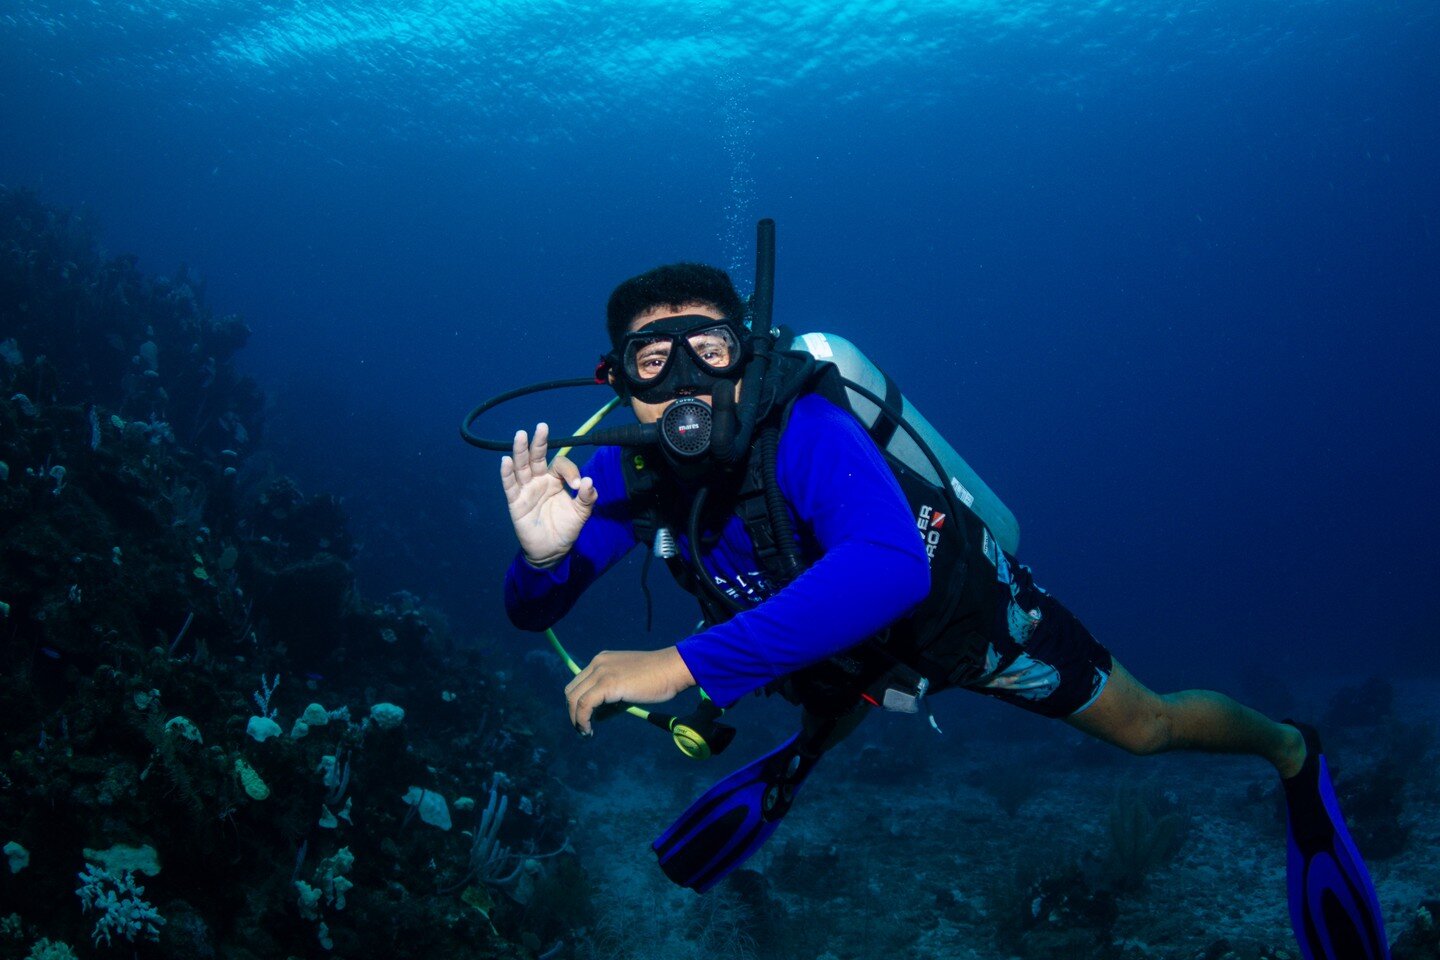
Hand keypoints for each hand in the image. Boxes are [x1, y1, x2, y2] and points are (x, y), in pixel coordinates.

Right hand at [500, 423, 598, 567]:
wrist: (552, 550)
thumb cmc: (566, 528)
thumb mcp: (581, 513)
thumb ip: (587, 498)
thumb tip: (589, 482)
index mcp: (555, 479)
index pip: (560, 465)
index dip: (570, 471)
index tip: (578, 485)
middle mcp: (539, 480)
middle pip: (537, 457)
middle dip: (539, 442)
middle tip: (542, 426)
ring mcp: (526, 489)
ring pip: (522, 466)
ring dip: (520, 451)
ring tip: (521, 435)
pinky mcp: (515, 502)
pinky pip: (510, 486)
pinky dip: (507, 473)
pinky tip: (505, 461)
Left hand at [565, 647, 695, 734]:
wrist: (673, 669)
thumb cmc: (658, 679)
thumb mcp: (629, 689)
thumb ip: (611, 701)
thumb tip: (597, 717)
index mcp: (602, 661)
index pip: (579, 684)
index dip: (577, 704)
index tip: (585, 720)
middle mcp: (598, 663)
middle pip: (571, 691)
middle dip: (573, 713)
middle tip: (583, 729)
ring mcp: (601, 672)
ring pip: (573, 698)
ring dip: (575, 719)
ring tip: (585, 733)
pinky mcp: (607, 684)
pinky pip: (584, 705)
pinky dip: (581, 720)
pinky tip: (589, 730)